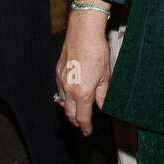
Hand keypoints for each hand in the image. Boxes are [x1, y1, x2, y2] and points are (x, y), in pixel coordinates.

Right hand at [55, 8, 109, 136]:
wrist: (84, 31)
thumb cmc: (97, 51)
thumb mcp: (106, 75)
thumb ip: (102, 94)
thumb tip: (101, 106)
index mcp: (83, 93)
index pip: (82, 117)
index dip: (85, 127)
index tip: (87, 131)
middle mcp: (69, 89)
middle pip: (69, 113)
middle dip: (76, 121)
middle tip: (82, 124)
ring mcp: (61, 79)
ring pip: (62, 101)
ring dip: (69, 109)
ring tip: (76, 111)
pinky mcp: (58, 70)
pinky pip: (59, 89)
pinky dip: (64, 95)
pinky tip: (71, 93)